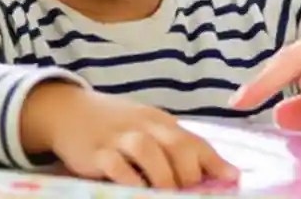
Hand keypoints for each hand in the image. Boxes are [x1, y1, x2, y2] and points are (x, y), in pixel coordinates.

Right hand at [20, 81, 237, 188]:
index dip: (214, 161)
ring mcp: (118, 137)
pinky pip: (115, 166)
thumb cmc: (116, 125)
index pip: (193, 140)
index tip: (232, 179)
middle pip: (175, 144)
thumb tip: (218, 173)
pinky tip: (138, 191)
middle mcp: (143, 126)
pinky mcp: (96, 152)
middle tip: (191, 191)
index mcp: (160, 121)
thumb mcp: (147, 128)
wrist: (68, 110)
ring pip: (147, 151)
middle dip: (189, 171)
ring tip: (167, 194)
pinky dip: (130, 180)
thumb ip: (176, 147)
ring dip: (162, 176)